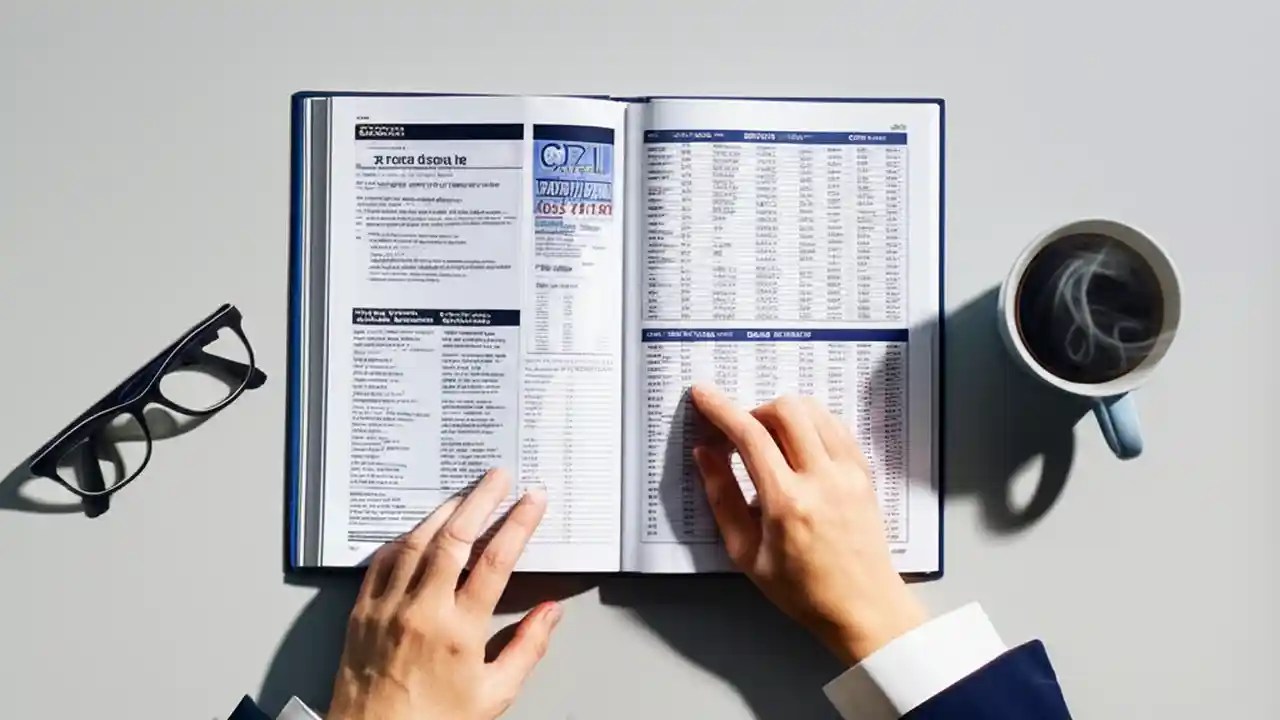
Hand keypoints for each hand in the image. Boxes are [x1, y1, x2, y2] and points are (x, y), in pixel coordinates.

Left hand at [328, 469, 558, 719]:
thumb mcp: (493, 695)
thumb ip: (526, 649)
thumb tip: (549, 614)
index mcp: (458, 631)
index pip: (496, 561)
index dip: (518, 523)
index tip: (532, 500)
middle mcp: (421, 611)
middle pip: (456, 537)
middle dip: (482, 499)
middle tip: (499, 477)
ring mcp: (387, 607)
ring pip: (417, 541)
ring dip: (444, 511)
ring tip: (464, 493)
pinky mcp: (361, 611)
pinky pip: (383, 560)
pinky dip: (404, 538)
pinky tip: (418, 530)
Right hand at [689, 384, 927, 664]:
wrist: (863, 606)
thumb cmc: (801, 590)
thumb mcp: (746, 554)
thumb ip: (722, 498)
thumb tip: (705, 453)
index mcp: (787, 502)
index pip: (750, 436)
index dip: (721, 409)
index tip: (702, 393)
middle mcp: (822, 478)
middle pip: (786, 409)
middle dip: (755, 410)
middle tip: (742, 435)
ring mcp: (849, 472)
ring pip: (814, 410)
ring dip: (785, 414)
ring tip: (771, 442)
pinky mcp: (864, 472)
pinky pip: (836, 426)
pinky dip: (811, 424)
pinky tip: (799, 448)